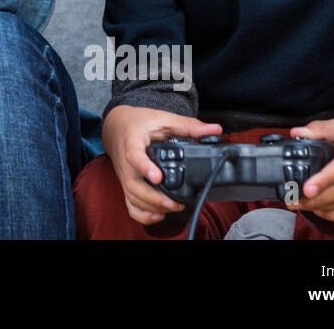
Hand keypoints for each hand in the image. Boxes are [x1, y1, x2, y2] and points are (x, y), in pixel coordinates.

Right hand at [102, 105, 222, 225]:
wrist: (118, 126)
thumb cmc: (141, 122)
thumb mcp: (164, 118)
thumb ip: (189, 126)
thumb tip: (215, 130)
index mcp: (133, 140)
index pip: (134, 155)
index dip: (145, 167)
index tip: (158, 177)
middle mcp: (126, 161)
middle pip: (133, 184)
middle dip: (154, 198)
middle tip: (176, 203)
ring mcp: (125, 175)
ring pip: (132, 197)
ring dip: (152, 207)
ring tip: (174, 207)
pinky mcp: (127, 185)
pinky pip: (130, 204)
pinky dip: (142, 214)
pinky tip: (159, 215)